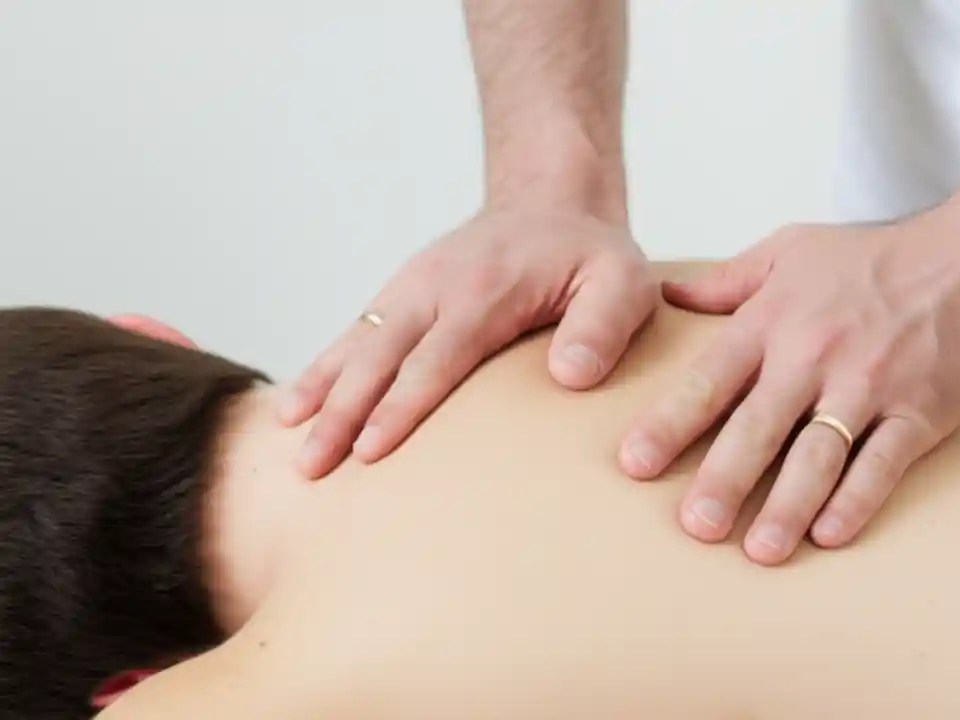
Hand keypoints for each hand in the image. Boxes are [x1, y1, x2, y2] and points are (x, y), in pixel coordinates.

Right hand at [283, 205, 657, 477]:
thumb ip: (603, 325)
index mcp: (486, 290)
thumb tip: (569, 377)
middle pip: (380, 356)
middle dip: (342, 412)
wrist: (552, 201)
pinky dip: (322, 369)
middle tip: (311, 467)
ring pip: (356, 344)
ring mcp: (412, 288)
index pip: (437, 357)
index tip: (369, 449)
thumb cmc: (591, 255)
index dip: (401, 405)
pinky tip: (295, 408)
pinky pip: (355, 334)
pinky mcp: (402, 294)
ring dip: (321, 392)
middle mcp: (436, 287)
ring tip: (288, 442)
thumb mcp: (622, 281)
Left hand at [618, 214, 959, 564]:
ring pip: (819, 455)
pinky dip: (857, 499)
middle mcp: (815, 357)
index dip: (671, 423)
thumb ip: (727, 281)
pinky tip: (830, 535)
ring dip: (788, 505)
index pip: (711, 379)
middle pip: (759, 427)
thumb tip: (667, 294)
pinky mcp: (919, 412)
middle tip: (695, 526)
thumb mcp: (790, 249)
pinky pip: (882, 463)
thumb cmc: (878, 256)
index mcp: (774, 321)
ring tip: (759, 551)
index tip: (636, 463)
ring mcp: (870, 386)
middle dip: (723, 478)